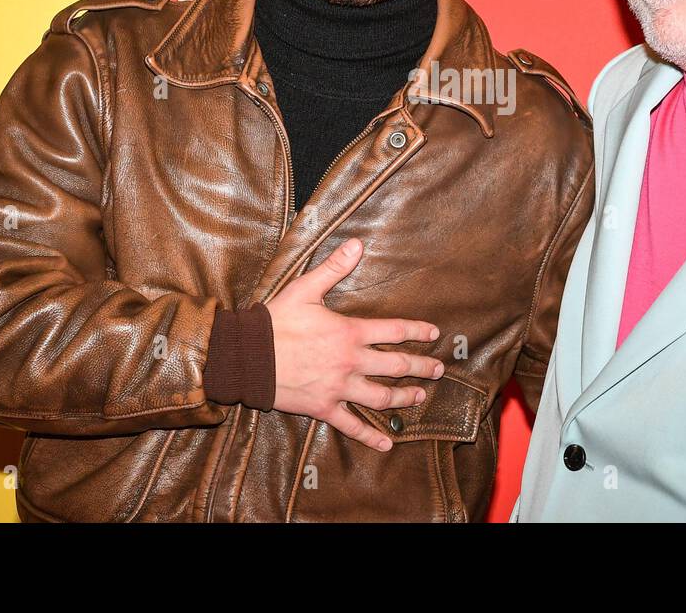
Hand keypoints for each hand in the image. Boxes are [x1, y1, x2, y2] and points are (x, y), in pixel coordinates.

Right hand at [267, 238, 443, 451]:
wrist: (246, 357)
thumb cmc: (275, 321)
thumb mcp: (305, 288)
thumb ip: (334, 267)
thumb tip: (357, 243)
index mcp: (349, 333)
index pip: (393, 331)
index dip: (417, 331)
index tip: (434, 333)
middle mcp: (350, 363)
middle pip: (396, 366)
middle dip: (421, 367)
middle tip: (439, 369)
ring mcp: (338, 388)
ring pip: (381, 397)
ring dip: (404, 398)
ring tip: (419, 397)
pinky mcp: (323, 408)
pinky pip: (352, 425)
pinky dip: (370, 436)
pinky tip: (387, 443)